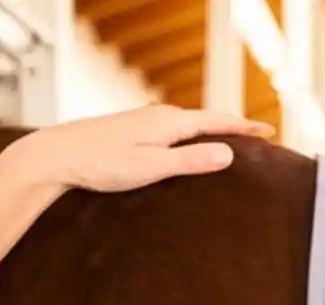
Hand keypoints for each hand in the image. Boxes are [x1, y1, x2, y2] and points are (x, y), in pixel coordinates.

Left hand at [0, 104, 273, 193]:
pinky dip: (189, 139)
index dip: (246, 128)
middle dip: (233, 129)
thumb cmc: (100, 164)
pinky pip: (171, 133)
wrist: (54, 156)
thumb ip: (191, 161)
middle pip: (206, 121)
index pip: (219, 122)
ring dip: (210, 134)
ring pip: (187, 126)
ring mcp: (143, 122)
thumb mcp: (152, 167)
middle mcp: (159, 116)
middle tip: (256, 139)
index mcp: (170, 122)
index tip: (270, 132)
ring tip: (228, 145)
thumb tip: (229, 154)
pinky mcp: (130, 132)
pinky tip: (185, 151)